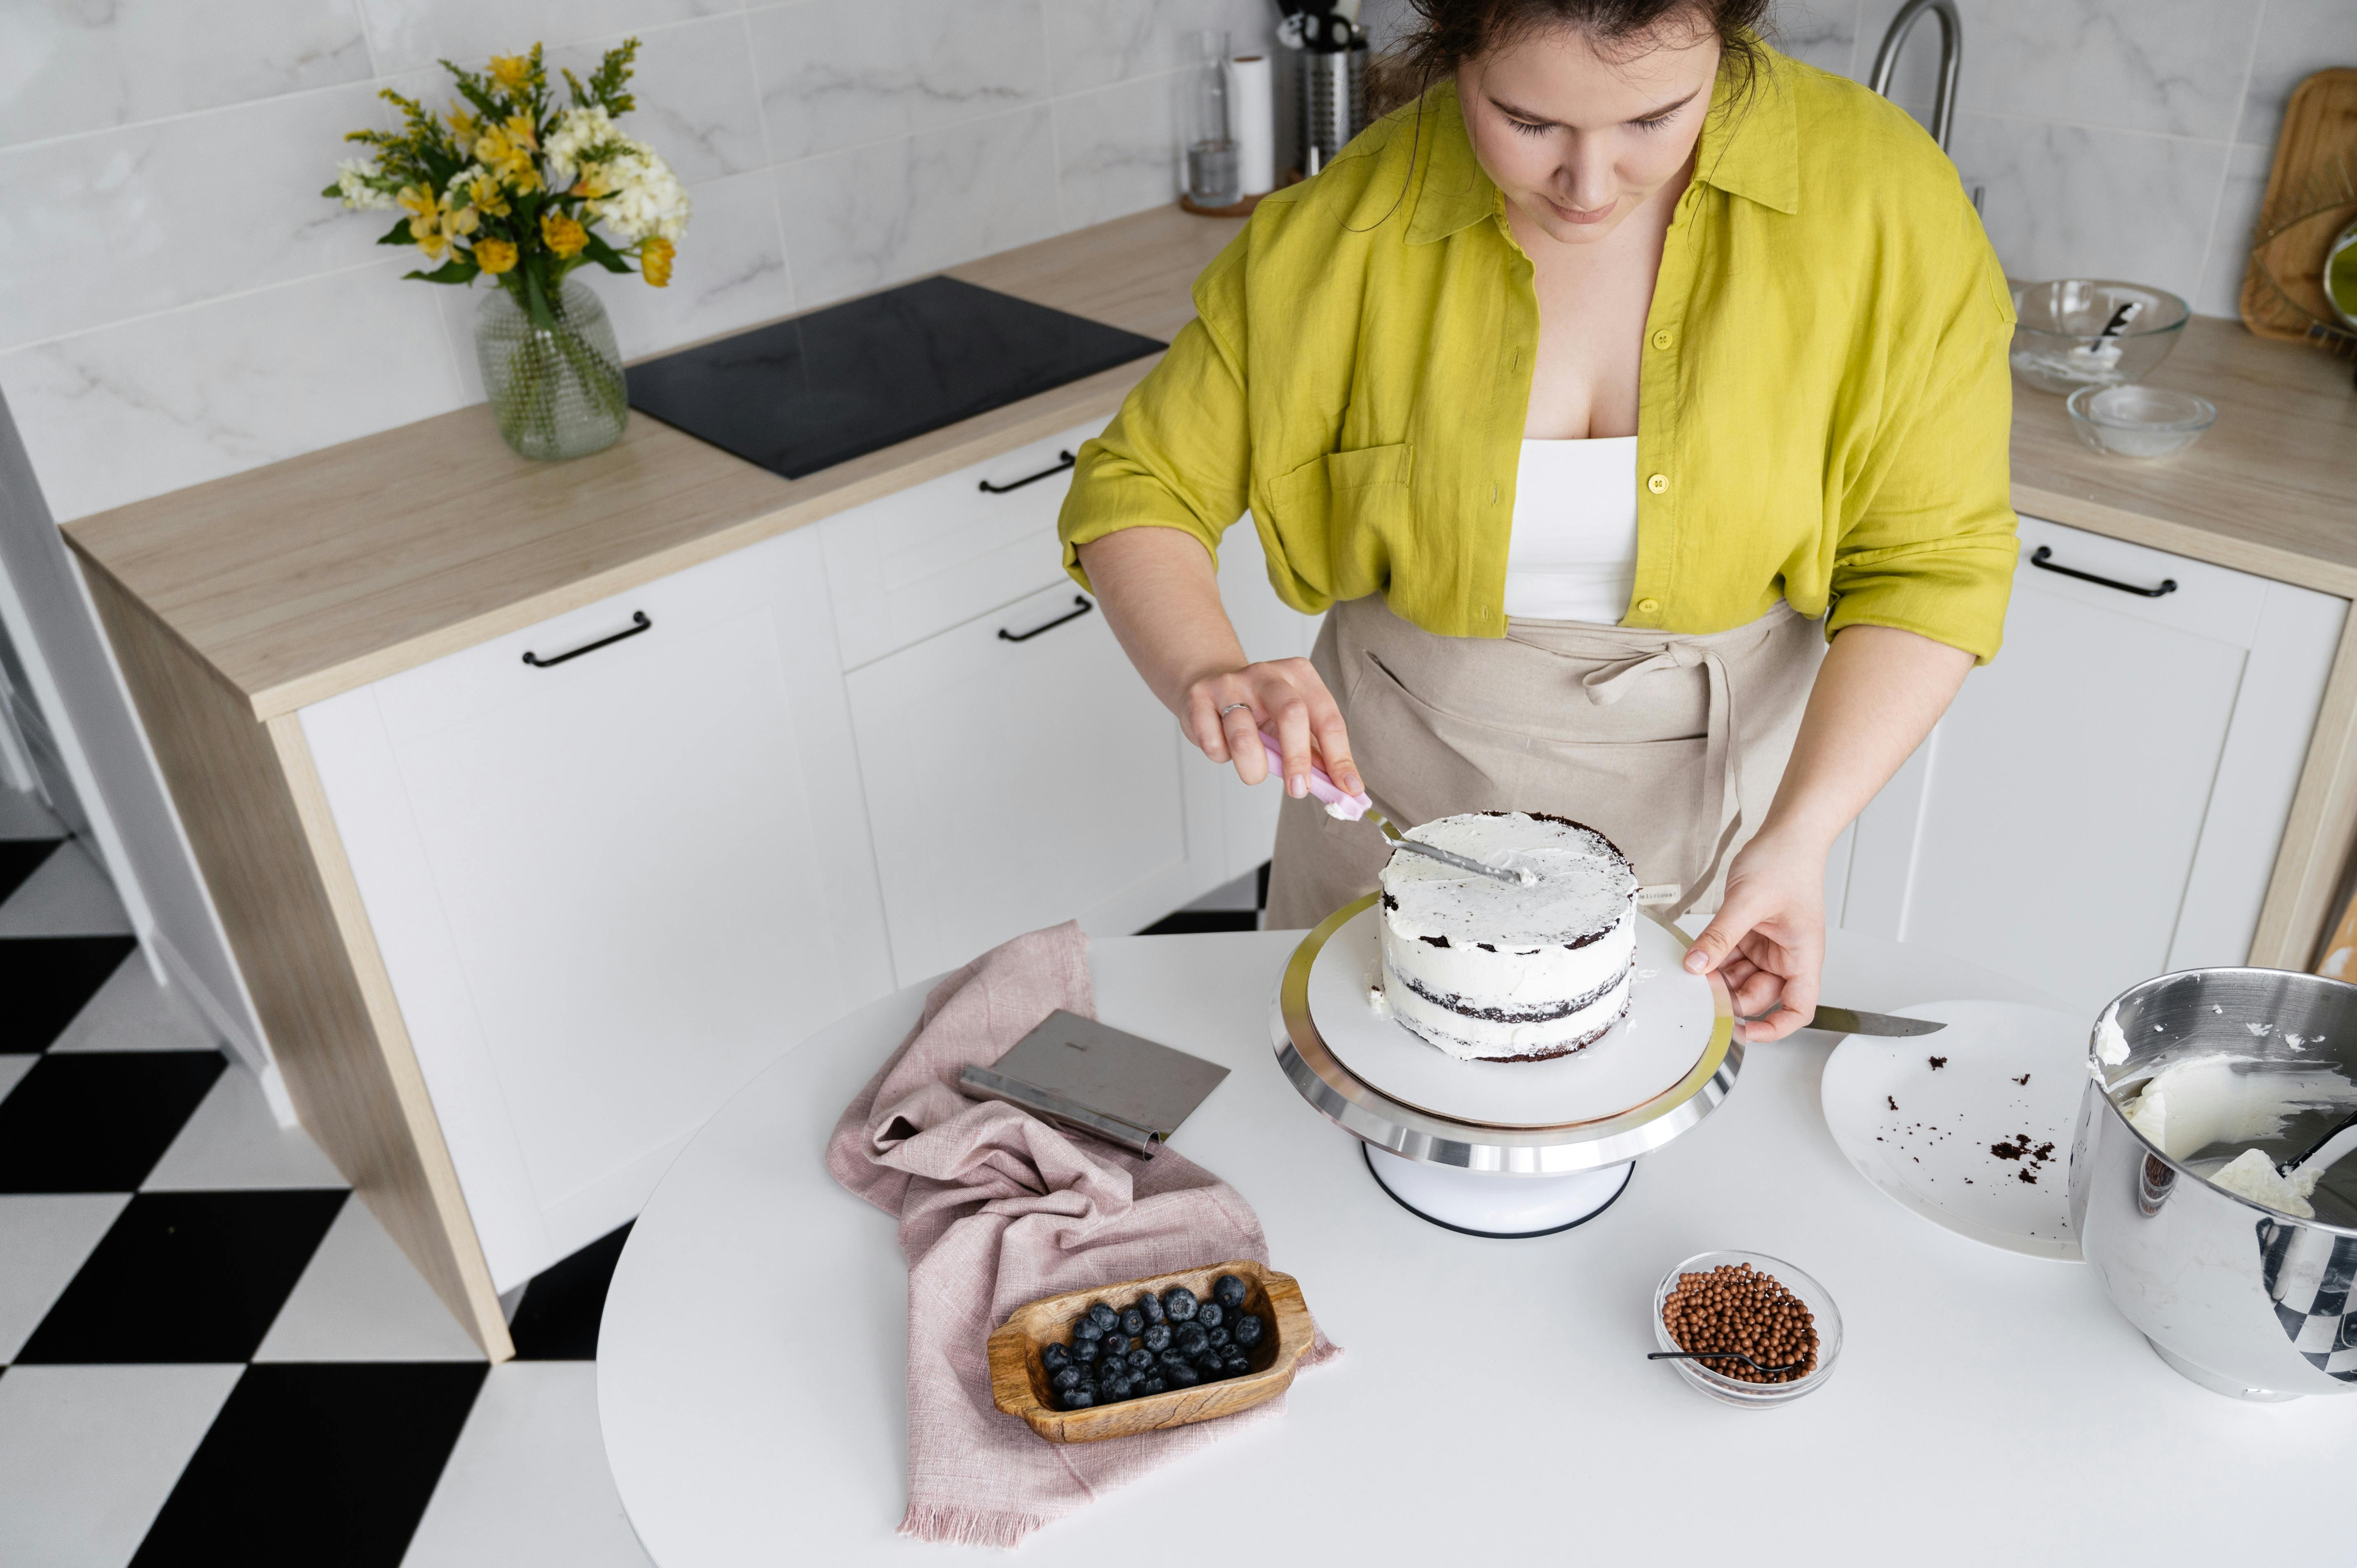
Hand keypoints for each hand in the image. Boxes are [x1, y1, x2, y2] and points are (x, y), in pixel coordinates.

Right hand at [1182, 657, 1362, 797]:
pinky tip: (1224, 746)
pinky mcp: (1199, 697)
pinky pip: (1212, 743)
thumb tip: (1345, 790)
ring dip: (1251, 768)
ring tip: (1252, 773)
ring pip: (1244, 735)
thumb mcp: (1293, 726)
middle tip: (1298, 790)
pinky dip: (1221, 756)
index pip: (1327, 719)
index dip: (1340, 758)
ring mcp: (1231, 683)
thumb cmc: (1259, 711)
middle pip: (1291, 714)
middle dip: (1297, 760)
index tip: (1347, 789)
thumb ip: (1317, 755)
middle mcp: (1267, 674)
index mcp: (1300, 676)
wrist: (1208, 683)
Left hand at [1679, 830, 1826, 1042]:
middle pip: (1759, 995)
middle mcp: (1788, 954)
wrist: (1787, 832)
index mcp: (1802, 954)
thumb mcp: (1749, 902)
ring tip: (1693, 970)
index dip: (1774, 1028)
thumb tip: (1696, 966)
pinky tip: (1696, 954)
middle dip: (1731, 996)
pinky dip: (1714, 956)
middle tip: (1699, 993)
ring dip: (1718, 976)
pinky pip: (1730, 955)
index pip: (1799, 1009)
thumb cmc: (1788, 861)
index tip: (1744, 1032)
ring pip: (1740, 976)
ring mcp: (1769, 944)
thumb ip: (1721, 936)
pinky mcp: (1751, 932)